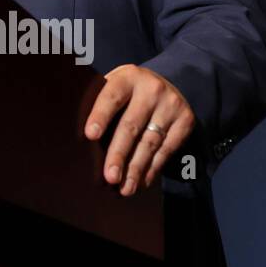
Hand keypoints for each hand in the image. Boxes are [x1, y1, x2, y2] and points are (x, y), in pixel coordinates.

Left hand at [84, 64, 195, 195]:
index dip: (100, 116)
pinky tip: (141, 182)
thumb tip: (79, 140)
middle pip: (132, 126)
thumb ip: (100, 103)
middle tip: (110, 177)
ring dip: (136, 169)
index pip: (111, 97)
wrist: (172, 83)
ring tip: (124, 189)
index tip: (90, 135)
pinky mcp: (185, 121)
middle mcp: (152, 89)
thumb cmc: (129, 93)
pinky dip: (152, 169)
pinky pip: (166, 150)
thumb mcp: (116, 86)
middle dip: (119, 154)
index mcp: (128, 78)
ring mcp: (171, 105)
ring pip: (150, 142)